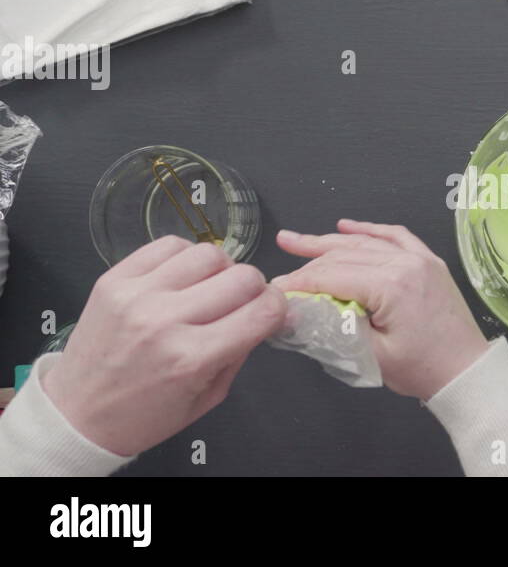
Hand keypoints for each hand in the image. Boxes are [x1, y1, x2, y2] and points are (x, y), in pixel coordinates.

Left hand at [43, 236, 286, 456]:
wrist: (78, 415)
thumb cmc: (147, 414)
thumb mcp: (210, 396)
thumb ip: (242, 350)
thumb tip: (273, 314)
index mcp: (193, 358)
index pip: (263, 310)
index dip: (278, 307)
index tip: (272, 313)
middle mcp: (166, 321)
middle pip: (243, 277)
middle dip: (255, 289)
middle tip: (244, 303)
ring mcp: (138, 295)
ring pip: (209, 253)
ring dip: (222, 269)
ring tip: (211, 288)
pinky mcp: (115, 279)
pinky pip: (169, 244)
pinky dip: (187, 256)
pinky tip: (184, 277)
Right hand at [272, 220, 488, 399]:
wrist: (466, 372)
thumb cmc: (422, 369)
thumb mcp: (370, 355)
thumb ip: (333, 327)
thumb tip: (297, 310)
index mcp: (392, 286)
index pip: (333, 275)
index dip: (300, 281)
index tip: (277, 288)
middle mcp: (407, 263)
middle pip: (346, 255)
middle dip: (310, 259)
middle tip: (281, 257)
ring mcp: (420, 259)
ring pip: (367, 242)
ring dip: (331, 240)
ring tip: (299, 240)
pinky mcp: (429, 262)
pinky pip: (396, 236)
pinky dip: (370, 230)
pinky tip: (346, 226)